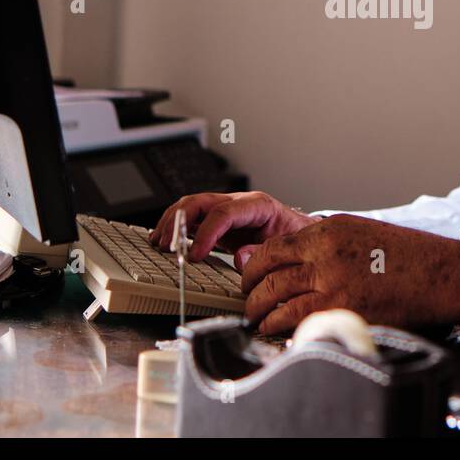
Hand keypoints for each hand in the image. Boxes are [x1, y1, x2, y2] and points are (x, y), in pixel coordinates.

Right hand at [149, 191, 318, 266]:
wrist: (300, 234)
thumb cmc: (294, 237)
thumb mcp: (286, 246)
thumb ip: (263, 252)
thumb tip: (239, 258)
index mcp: (257, 206)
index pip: (223, 212)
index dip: (205, 233)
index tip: (193, 255)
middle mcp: (238, 203)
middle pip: (200, 202)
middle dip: (179, 221)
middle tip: (166, 245)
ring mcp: (226, 210)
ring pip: (191, 206)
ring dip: (172, 222)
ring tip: (159, 242)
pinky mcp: (219, 222)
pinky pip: (192, 219)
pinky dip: (175, 227)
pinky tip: (164, 240)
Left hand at [240, 214, 459, 334]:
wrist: (439, 273)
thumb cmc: (405, 254)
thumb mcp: (358, 229)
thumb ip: (322, 240)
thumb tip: (288, 256)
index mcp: (327, 232)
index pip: (272, 248)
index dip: (253, 266)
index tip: (250, 276)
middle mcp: (324, 255)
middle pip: (268, 274)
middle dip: (250, 290)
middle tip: (249, 299)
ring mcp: (333, 284)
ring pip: (276, 298)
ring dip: (260, 311)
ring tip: (258, 318)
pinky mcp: (343, 311)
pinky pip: (297, 321)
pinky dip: (280, 326)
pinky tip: (276, 329)